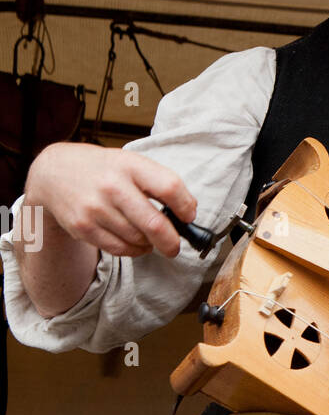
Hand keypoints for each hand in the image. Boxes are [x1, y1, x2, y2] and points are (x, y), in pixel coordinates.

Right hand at [26, 143, 196, 257]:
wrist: (54, 173)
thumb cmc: (102, 170)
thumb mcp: (130, 163)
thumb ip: (158, 183)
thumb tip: (188, 212)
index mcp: (130, 165)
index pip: (170, 188)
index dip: (186, 207)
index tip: (188, 216)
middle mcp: (112, 186)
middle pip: (155, 224)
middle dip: (172, 242)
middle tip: (175, 246)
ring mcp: (96, 209)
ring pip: (138, 241)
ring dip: (150, 245)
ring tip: (149, 238)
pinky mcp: (83, 227)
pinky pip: (120, 250)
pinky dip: (134, 251)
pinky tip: (135, 243)